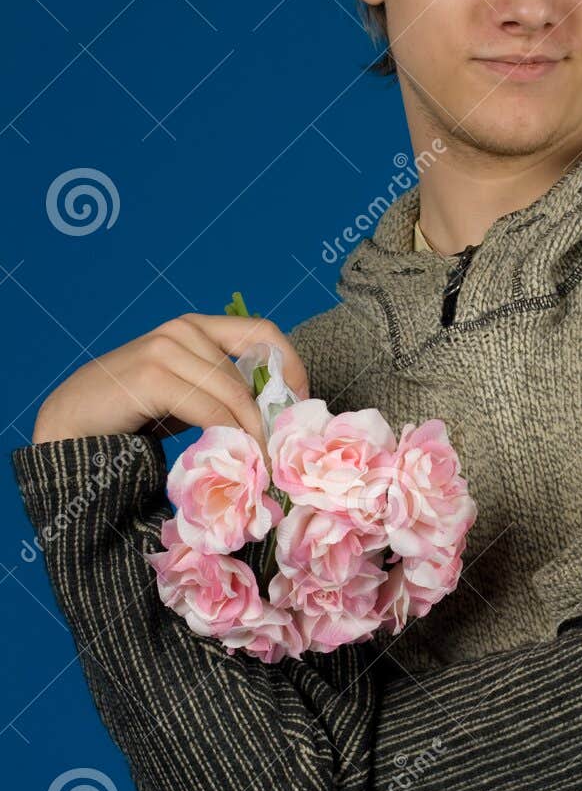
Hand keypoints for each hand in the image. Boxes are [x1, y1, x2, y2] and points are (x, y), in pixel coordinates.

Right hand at [31, 312, 309, 458]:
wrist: (70, 428)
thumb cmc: (133, 416)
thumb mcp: (188, 399)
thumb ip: (223, 394)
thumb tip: (278, 417)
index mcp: (195, 328)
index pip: (262, 331)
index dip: (290, 365)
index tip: (302, 405)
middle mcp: (181, 329)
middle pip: (250, 369)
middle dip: (273, 411)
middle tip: (286, 448)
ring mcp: (164, 348)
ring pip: (233, 392)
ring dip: (255, 431)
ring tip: (265, 462)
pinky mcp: (150, 375)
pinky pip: (209, 408)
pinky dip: (231, 435)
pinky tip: (240, 456)